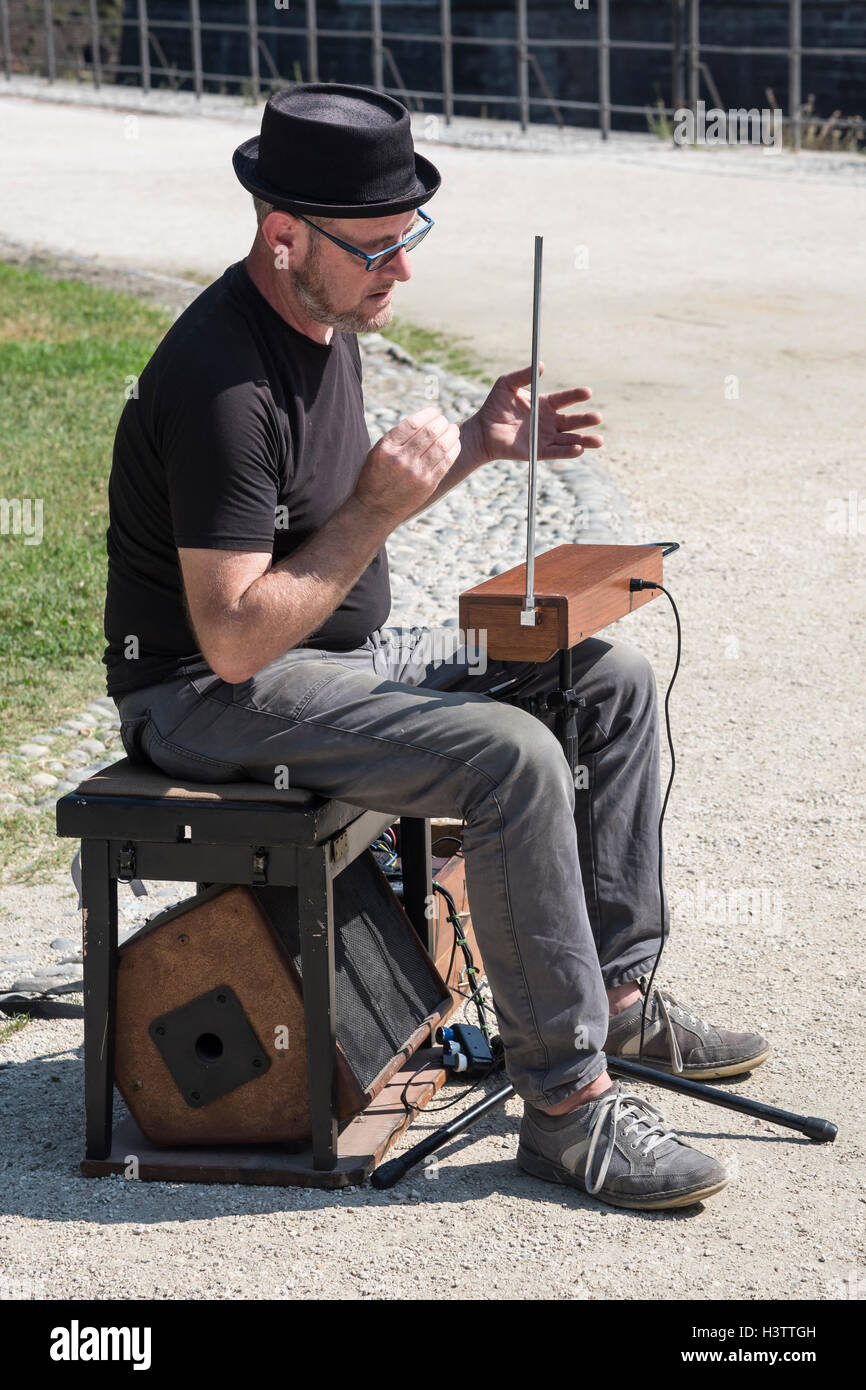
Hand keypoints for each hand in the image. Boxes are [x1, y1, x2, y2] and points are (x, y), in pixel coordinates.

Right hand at [353, 405, 461, 527]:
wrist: (375, 510)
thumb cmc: (376, 477)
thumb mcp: (377, 453)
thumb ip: (396, 438)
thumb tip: (424, 420)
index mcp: (386, 448)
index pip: (413, 423)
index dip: (428, 414)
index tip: (435, 412)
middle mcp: (401, 459)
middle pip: (429, 433)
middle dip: (442, 423)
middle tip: (445, 421)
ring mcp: (415, 473)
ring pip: (441, 446)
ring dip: (451, 434)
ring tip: (453, 430)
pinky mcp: (427, 485)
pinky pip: (445, 462)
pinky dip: (454, 450)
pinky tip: (455, 444)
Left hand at [469, 362, 602, 465]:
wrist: (482, 430)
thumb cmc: (494, 406)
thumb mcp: (507, 384)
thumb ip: (523, 375)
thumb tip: (541, 365)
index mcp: (545, 404)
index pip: (565, 399)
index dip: (577, 396)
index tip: (588, 393)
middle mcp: (549, 422)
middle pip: (572, 421)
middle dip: (586, 420)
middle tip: (598, 417)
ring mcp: (545, 438)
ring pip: (570, 439)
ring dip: (585, 440)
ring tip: (599, 440)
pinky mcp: (538, 452)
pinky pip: (556, 452)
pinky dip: (568, 452)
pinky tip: (579, 450)